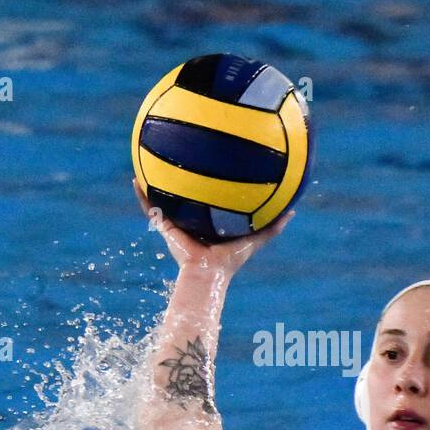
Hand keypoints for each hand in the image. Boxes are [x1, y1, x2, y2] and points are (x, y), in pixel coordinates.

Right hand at [132, 177, 292, 275]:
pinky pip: (150, 208)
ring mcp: (176, 224)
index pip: (208, 201)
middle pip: (185, 198)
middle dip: (182, 181)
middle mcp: (192, 222)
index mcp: (210, 223)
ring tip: (151, 162)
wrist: (208, 272)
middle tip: (181, 157)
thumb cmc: (232, 260)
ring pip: (164, 200)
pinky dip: (142, 196)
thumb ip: (273, 227)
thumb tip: (293, 211)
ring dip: (157, 184)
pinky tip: (136, 180)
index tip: (211, 167)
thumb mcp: (256, 239)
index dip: (208, 186)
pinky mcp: (165, 227)